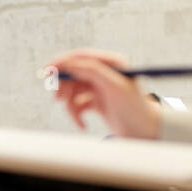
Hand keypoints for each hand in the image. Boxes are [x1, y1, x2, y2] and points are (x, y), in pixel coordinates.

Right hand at [48, 49, 162, 138]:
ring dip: (70, 105)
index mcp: (112, 63)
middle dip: (64, 87)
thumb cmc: (134, 109)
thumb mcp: (115, 86)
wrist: (144, 133)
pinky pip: (76, 104)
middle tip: (57, 98)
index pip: (81, 57)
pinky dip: (76, 115)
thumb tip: (70, 63)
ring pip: (72, 91)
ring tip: (77, 118)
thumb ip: (93, 70)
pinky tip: (83, 124)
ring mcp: (99, 88)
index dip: (62, 62)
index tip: (47, 71)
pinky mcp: (95, 102)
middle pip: (73, 74)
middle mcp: (104, 73)